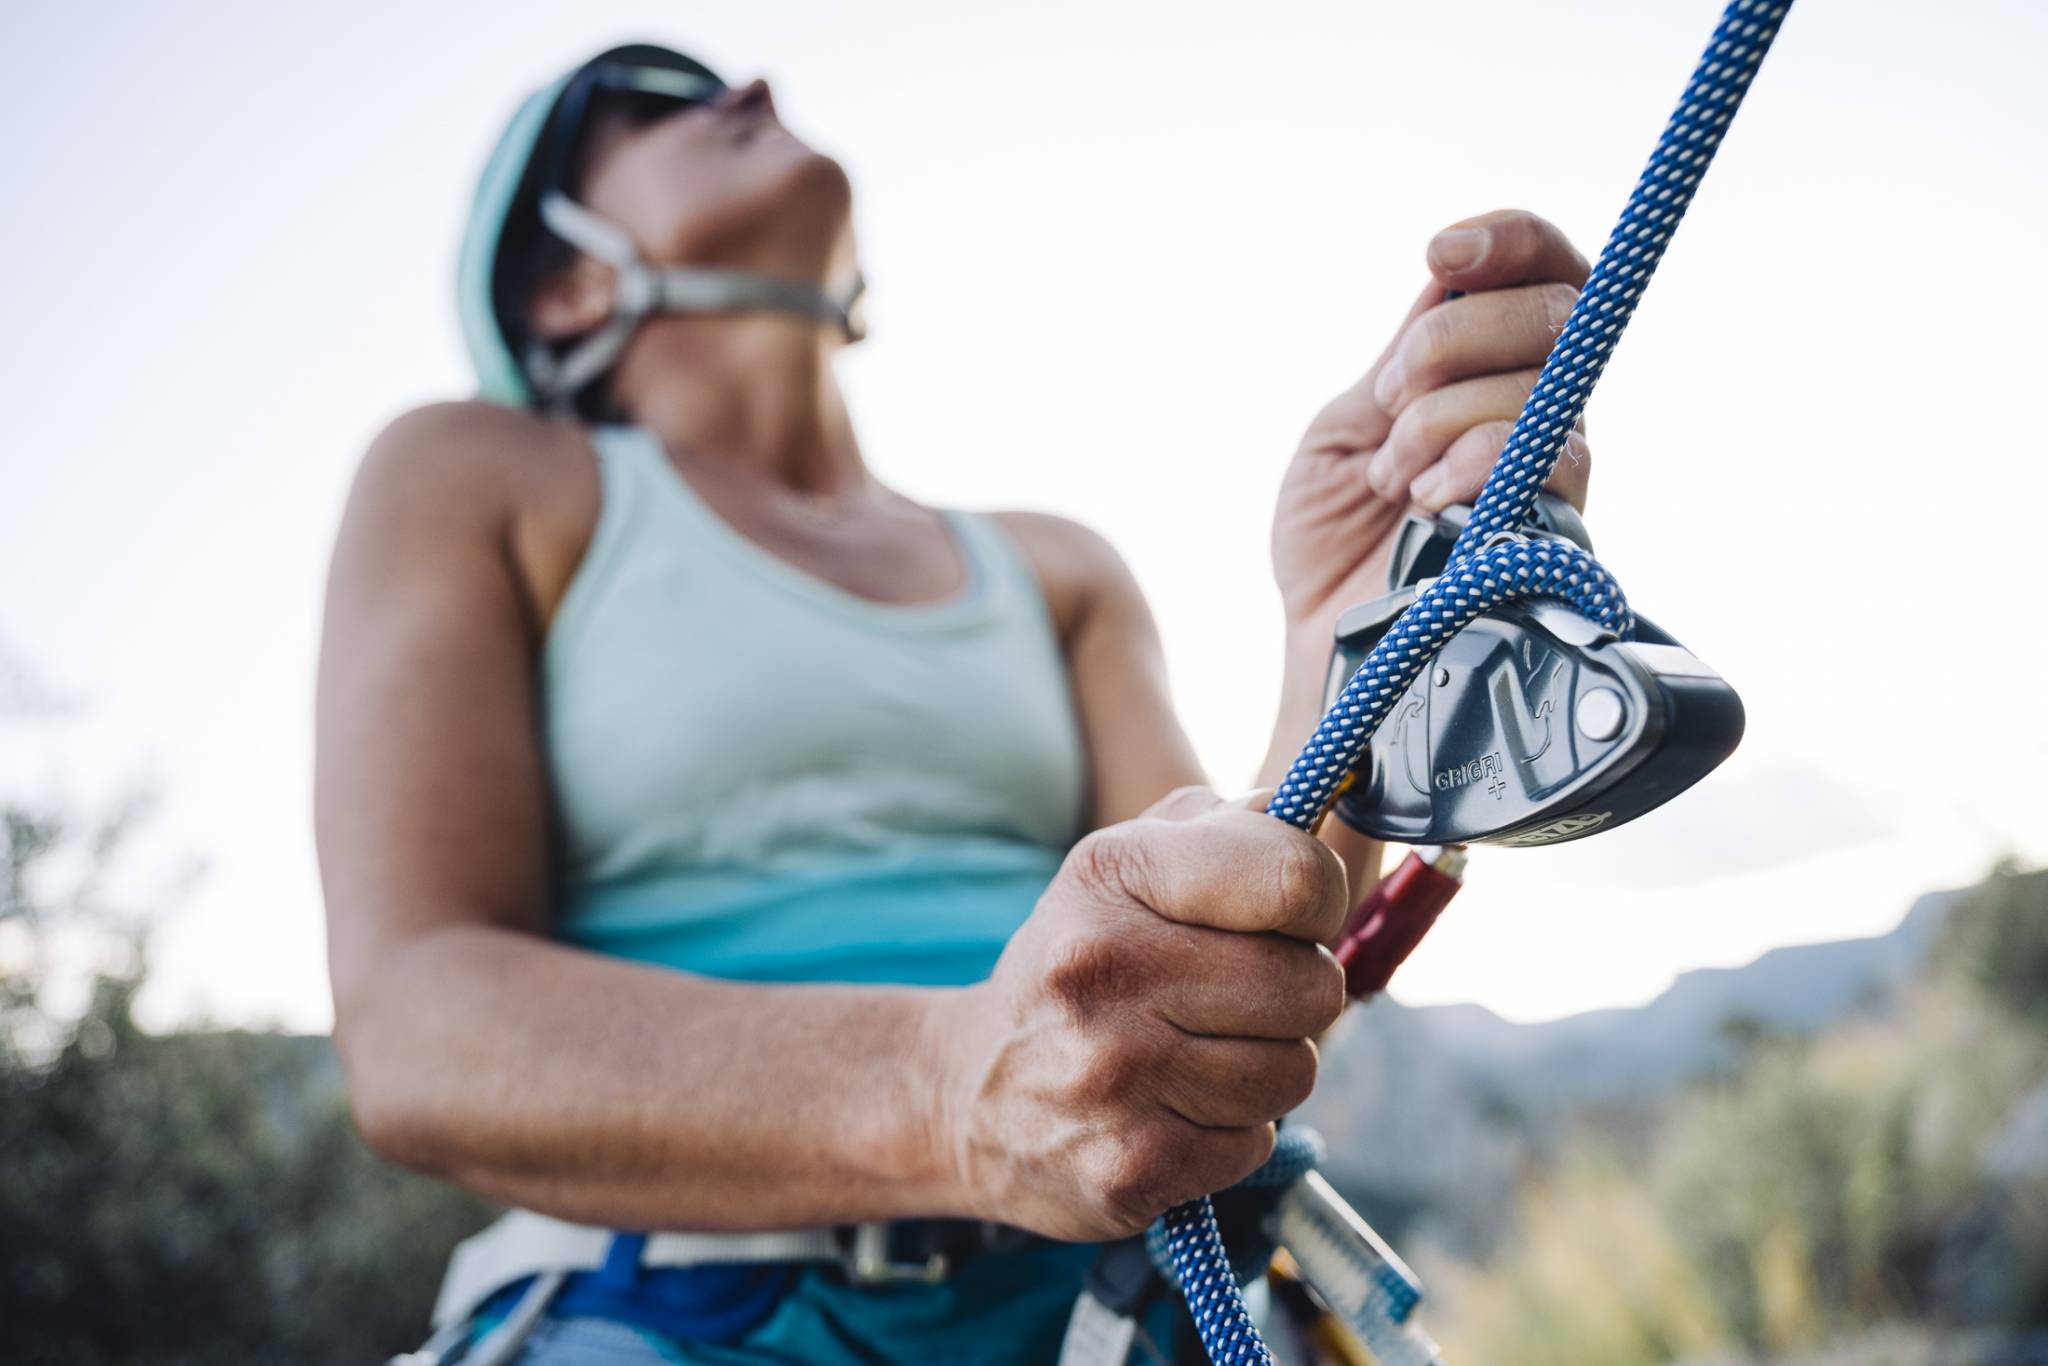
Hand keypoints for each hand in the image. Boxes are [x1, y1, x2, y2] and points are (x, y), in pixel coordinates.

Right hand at [928, 786, 1347, 1241]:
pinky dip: (1230, 1131)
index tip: (1290, 915)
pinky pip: (1254, 1143)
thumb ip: (1226, 826)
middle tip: (1240, 997)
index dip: (1318, 899)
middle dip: (1296, 995)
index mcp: (1112, 872)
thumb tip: (1319, 806)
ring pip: (1293, 1074)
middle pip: (1311, 987)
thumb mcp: (1126, 865)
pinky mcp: (1128, 1165)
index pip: (1295, 878)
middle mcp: (1103, 967)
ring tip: (1201, 1055)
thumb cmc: (1082, 961)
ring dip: (1266, 1068)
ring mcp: (1112, 1073)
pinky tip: (1174, 1108)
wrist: (968, 1090)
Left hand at [1272, 209, 1595, 645]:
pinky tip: (1429, 502)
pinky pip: (1553, 457)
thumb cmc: (1333, 538)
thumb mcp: (1347, 423)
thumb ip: (1406, 353)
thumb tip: (1452, 274)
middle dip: (1451, 341)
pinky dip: (1477, 460)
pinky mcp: (1563, 529)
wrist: (1327, 643)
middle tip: (1388, 404)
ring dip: (1442, 419)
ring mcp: (1558, 468)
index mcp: (1489, 367)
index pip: (1542, 268)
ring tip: (1395, 479)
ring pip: (1544, 385)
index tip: (1441, 251)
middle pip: (1556, 309)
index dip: (1510, 239)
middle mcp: (1543, 407)